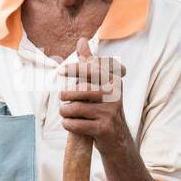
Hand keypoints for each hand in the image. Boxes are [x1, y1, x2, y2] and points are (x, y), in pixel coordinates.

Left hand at [58, 36, 127, 154]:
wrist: (118, 140)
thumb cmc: (104, 108)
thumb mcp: (100, 85)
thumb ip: (90, 62)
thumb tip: (81, 40)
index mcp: (114, 81)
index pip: (92, 69)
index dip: (75, 69)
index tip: (62, 71)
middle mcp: (114, 95)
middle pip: (80, 89)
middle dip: (66, 94)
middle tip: (63, 98)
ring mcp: (109, 113)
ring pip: (74, 108)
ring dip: (65, 112)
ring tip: (65, 112)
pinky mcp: (103, 129)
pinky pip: (75, 124)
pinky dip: (68, 124)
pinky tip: (69, 124)